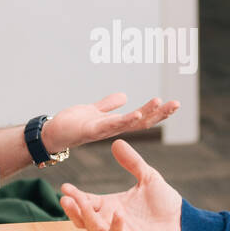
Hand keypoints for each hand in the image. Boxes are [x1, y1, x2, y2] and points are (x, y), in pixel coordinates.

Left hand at [42, 93, 178, 151]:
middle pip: (142, 121)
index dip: (158, 112)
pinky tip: (136, 113)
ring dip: (146, 113)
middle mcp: (113, 129)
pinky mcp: (91, 129)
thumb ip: (108, 105)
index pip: (142, 117)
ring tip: (161, 103)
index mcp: (115, 123)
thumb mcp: (93, 110)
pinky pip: (111, 125)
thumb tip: (124, 96)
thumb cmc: (72, 124)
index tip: (174, 103)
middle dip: (160, 113)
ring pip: (131, 123)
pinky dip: (125, 119)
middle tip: (177, 103)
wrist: (52, 134)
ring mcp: (104, 130)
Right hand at [59, 140, 181, 230]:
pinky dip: (115, 225)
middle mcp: (110, 220)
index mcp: (111, 205)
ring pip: (94, 228)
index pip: (87, 201)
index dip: (75, 195)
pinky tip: (118, 213)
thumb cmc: (164, 202)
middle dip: (73, 208)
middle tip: (64, 198)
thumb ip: (132, 162)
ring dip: (86, 217)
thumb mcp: (147, 177)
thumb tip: (116, 142)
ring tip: (80, 204)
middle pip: (84, 217)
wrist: (183, 221)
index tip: (64, 186)